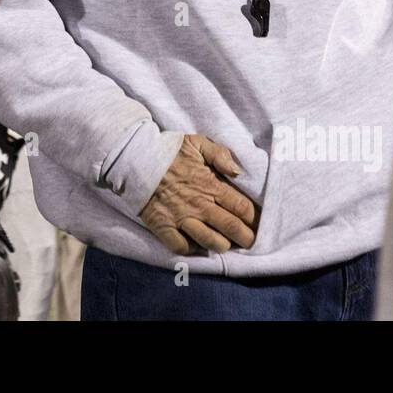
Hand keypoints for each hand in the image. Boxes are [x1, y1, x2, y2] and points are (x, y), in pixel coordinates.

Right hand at [140, 134, 259, 254]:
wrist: (135, 158)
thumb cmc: (169, 151)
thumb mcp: (197, 143)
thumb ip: (220, 154)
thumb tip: (238, 172)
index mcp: (210, 185)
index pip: (242, 208)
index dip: (254, 218)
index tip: (256, 222)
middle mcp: (199, 204)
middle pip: (231, 228)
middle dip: (246, 238)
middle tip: (249, 241)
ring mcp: (180, 217)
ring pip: (210, 241)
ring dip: (222, 245)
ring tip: (225, 244)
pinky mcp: (163, 226)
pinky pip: (180, 246)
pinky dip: (191, 250)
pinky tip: (196, 246)